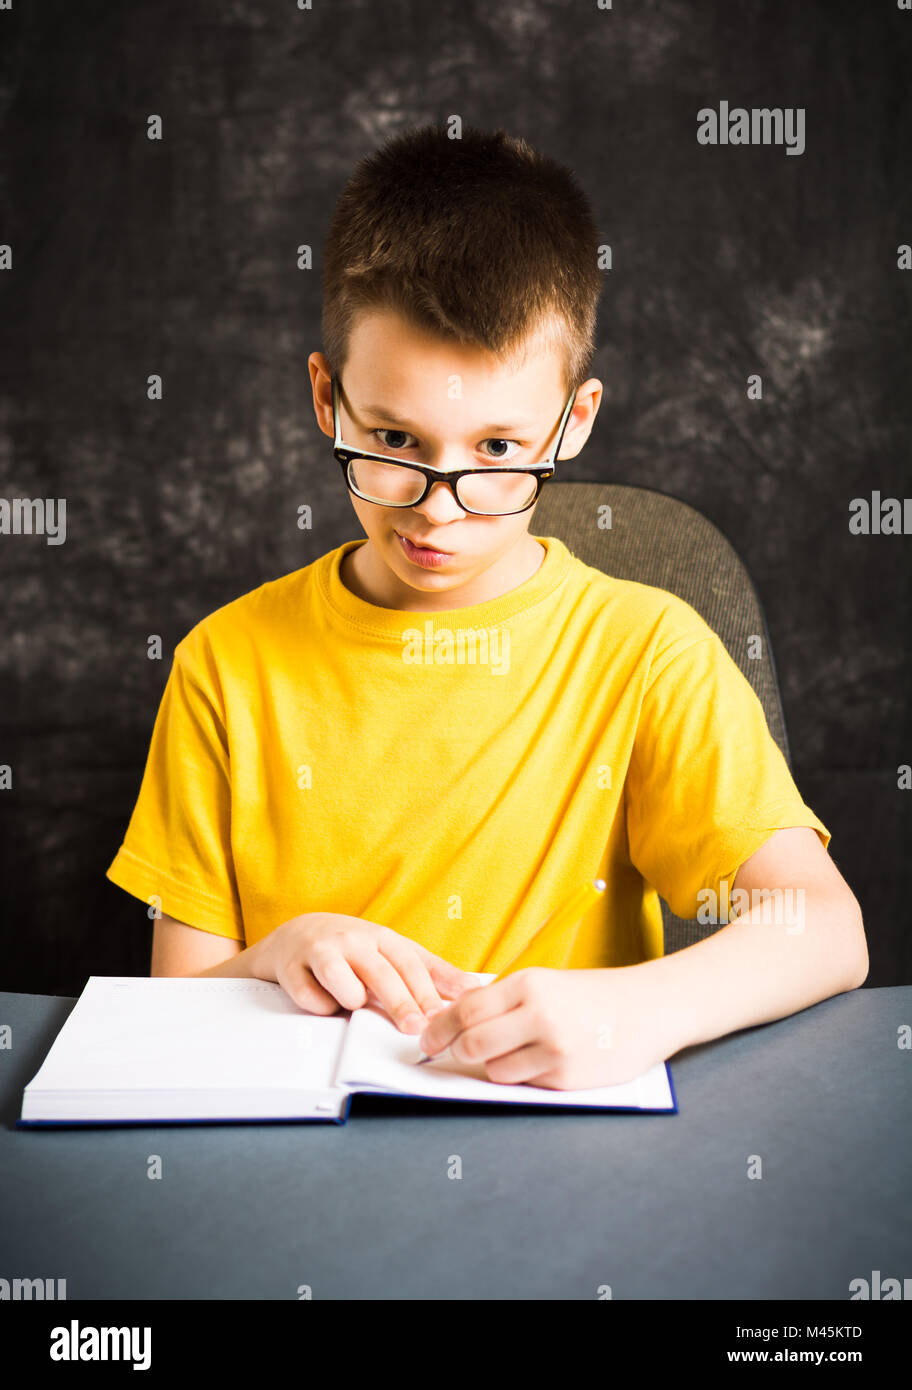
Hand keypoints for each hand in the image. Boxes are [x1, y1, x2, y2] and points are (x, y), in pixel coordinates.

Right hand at [251, 912, 475, 1032]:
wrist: (297, 935)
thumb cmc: (354, 949)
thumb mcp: (395, 953)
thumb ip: (433, 972)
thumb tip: (474, 990)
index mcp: (382, 937)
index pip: (410, 964)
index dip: (426, 992)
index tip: (441, 1018)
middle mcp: (353, 940)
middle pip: (381, 974)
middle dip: (400, 1003)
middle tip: (415, 1028)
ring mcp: (321, 952)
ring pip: (343, 983)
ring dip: (353, 1000)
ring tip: (355, 1003)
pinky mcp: (292, 968)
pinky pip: (311, 998)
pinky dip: (320, 1006)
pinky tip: (323, 1001)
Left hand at [418, 965, 672, 1089]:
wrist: (649, 1009)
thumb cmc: (592, 995)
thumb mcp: (547, 983)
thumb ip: (504, 1000)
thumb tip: (454, 1018)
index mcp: (530, 985)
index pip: (466, 1009)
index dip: (439, 1027)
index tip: (426, 1039)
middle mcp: (539, 1016)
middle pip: (472, 1042)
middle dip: (456, 1051)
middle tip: (452, 1052)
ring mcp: (554, 1049)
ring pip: (495, 1069)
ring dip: (493, 1065)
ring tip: (513, 1052)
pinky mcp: (567, 1078)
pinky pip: (523, 1084)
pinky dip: (521, 1076)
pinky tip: (539, 1062)